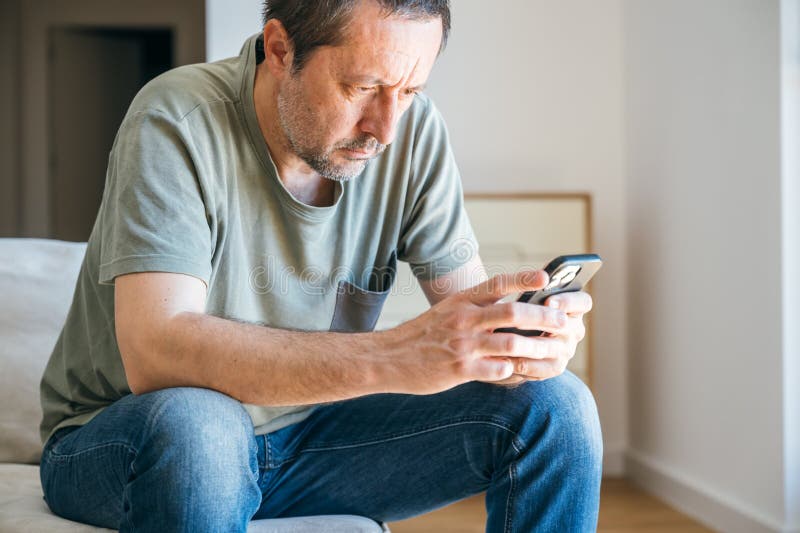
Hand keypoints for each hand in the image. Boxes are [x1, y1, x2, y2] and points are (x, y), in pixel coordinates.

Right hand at [383, 270, 569, 394]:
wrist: (388, 358)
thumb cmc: (422, 335)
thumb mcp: (446, 311)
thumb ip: (475, 308)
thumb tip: (511, 309)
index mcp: (461, 301)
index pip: (498, 284)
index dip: (524, 279)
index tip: (546, 279)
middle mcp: (464, 319)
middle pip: (513, 313)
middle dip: (543, 318)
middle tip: (562, 323)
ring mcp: (462, 345)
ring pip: (511, 343)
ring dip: (537, 347)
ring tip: (556, 351)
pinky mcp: (459, 369)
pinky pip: (497, 369)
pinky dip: (514, 370)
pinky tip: (523, 372)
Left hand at [491, 290, 591, 385]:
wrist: (510, 337)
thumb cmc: (520, 309)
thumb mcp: (525, 298)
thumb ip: (531, 293)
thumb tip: (532, 284)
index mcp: (573, 307)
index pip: (582, 302)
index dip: (568, 301)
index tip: (549, 301)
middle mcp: (574, 329)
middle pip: (568, 325)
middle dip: (545, 322)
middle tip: (524, 321)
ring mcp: (567, 349)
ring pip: (555, 348)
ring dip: (532, 345)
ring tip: (510, 341)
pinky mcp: (555, 366)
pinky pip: (545, 368)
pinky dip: (526, 364)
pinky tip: (509, 360)